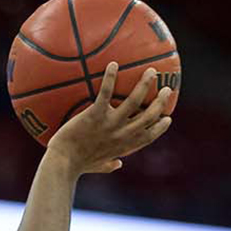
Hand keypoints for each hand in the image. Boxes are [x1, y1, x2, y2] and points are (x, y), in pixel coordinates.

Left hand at [44, 62, 172, 174]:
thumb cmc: (76, 165)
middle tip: (167, 89)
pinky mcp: (95, 115)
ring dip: (145, 85)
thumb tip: (117, 164)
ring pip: (134, 101)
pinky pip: (106, 93)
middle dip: (161, 102)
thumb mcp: (98, 166)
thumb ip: (109, 165)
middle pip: (149, 116)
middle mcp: (121, 135)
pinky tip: (113, 64)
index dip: (160, 128)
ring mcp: (110, 124)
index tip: (168, 118)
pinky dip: (110, 77)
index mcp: (123, 147)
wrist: (62, 163)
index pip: (148, 137)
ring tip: (151, 71)